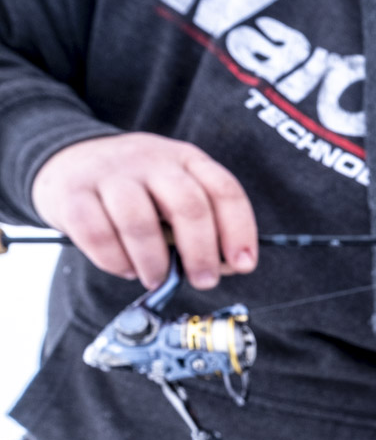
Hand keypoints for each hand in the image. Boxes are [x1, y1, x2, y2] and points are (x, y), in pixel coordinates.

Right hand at [31, 132, 257, 290]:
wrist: (68, 160)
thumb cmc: (133, 188)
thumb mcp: (172, 193)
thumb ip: (201, 225)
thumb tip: (226, 266)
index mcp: (184, 159)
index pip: (223, 189)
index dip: (239, 230)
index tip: (243, 264)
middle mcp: (150, 160)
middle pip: (187, 205)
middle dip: (201, 252)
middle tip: (203, 280)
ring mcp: (110, 173)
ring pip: (139, 221)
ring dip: (154, 262)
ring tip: (155, 278)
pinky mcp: (73, 193)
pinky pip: (97, 233)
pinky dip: (114, 260)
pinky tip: (124, 267)